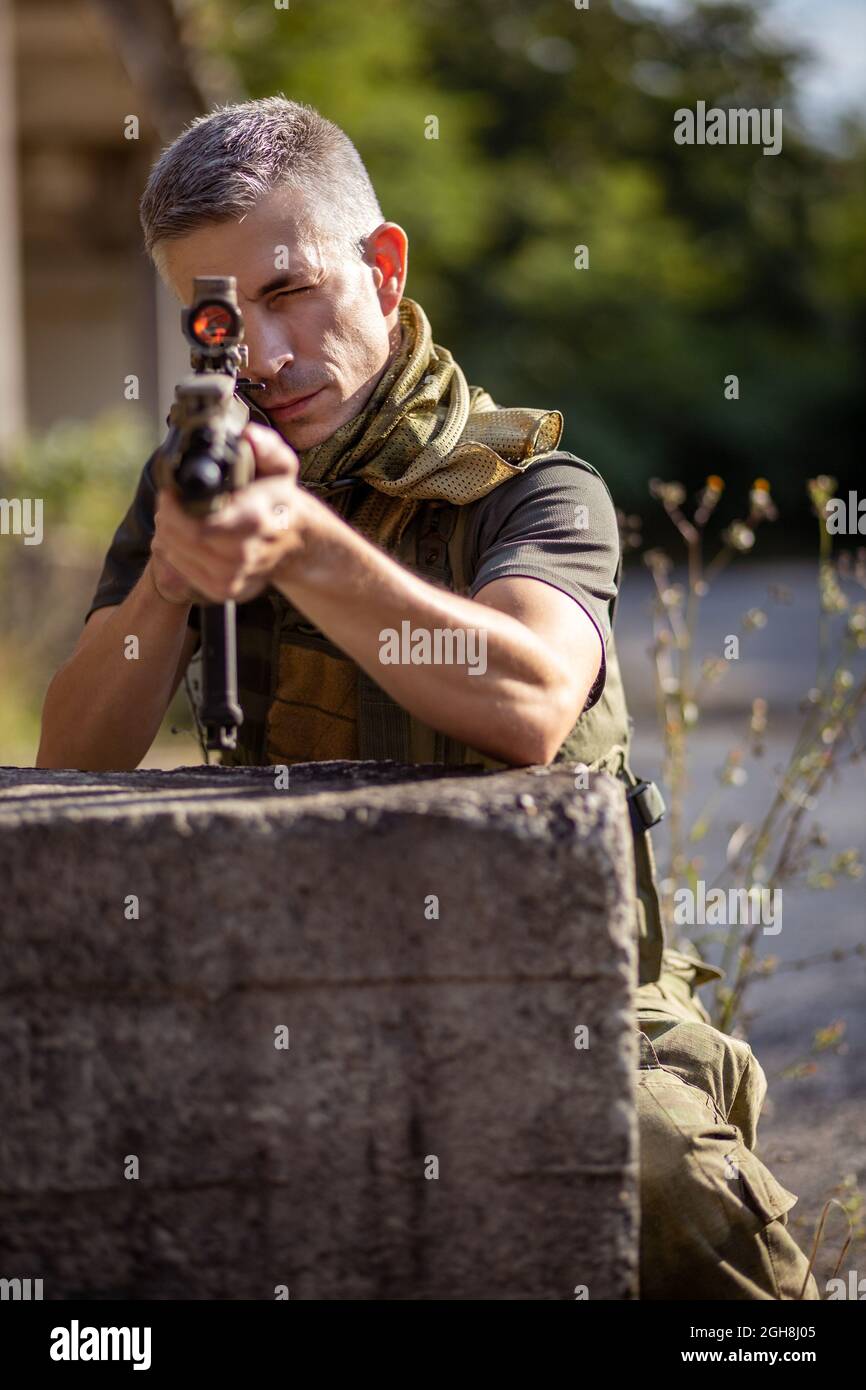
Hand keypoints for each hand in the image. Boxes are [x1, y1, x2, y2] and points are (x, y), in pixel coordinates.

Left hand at [152, 423, 303, 604]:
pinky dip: (174, 553)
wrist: (297, 543)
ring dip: (167, 535)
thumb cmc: (280, 501)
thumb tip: (247, 436)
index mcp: (256, 521)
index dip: (176, 510)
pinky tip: (178, 538)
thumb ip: (267, 447)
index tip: (169, 493)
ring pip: (179, 557)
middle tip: (166, 503)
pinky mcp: (225, 591)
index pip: (203, 526)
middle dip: (167, 519)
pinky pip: (184, 572)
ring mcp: (235, 577)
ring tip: (170, 518)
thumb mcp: (281, 466)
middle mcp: (246, 555)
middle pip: (185, 541)